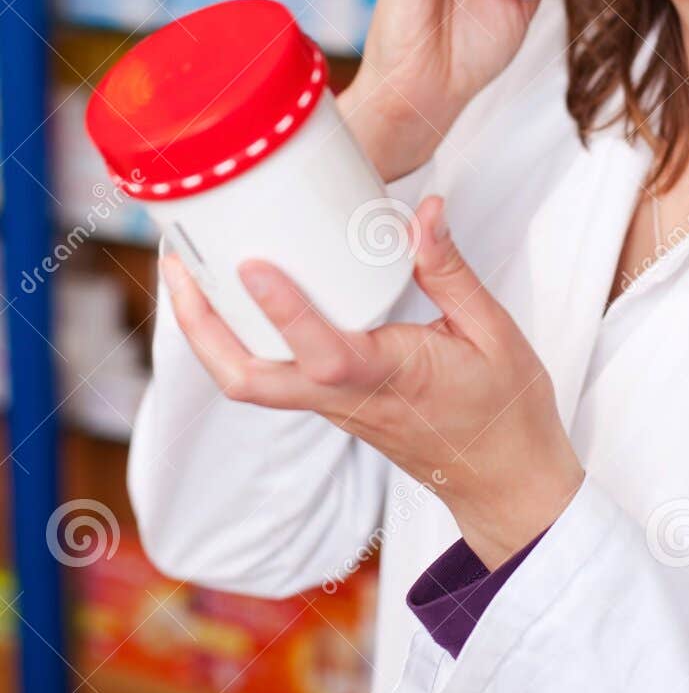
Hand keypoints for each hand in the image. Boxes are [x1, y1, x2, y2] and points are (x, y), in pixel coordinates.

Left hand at [160, 194, 584, 569]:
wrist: (503, 481)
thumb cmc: (504, 410)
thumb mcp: (494, 332)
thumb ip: (450, 271)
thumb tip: (425, 211)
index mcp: (391, 378)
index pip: (325, 354)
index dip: (284, 312)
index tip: (252, 264)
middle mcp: (348, 397)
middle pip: (250, 381)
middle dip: (203, 328)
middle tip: (180, 265)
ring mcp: (333, 406)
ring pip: (250, 382)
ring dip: (209, 334)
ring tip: (189, 272)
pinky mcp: (331, 403)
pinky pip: (270, 376)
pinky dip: (238, 339)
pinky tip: (235, 298)